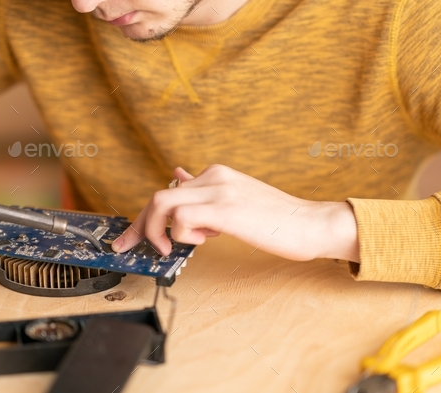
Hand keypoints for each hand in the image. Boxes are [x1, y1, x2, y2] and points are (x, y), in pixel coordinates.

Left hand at [112, 165, 359, 261]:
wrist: (310, 224)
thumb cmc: (276, 219)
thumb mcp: (236, 199)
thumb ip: (206, 191)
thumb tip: (179, 176)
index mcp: (216, 174)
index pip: (168, 191)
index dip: (145, 216)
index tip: (132, 236)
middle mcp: (214, 177)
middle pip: (158, 197)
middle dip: (138, 226)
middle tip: (130, 246)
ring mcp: (219, 191)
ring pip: (162, 203)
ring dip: (159, 231)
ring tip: (175, 246)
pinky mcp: (226, 210)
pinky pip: (182, 219)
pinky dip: (181, 235)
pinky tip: (204, 240)